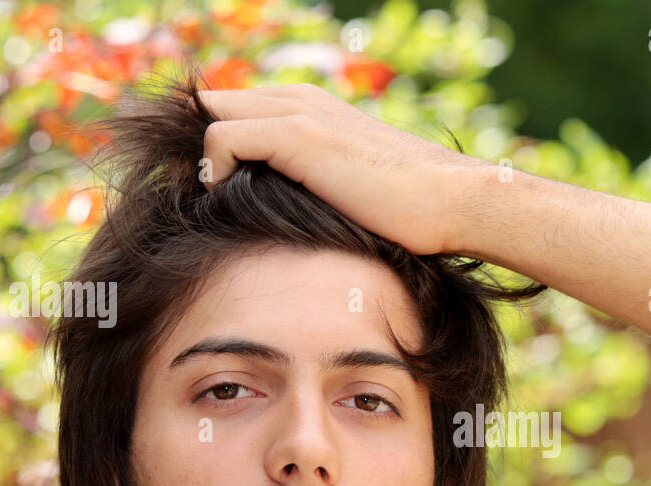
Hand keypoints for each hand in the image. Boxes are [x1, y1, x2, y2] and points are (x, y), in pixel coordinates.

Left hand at [198, 84, 489, 255]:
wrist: (454, 202)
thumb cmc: (414, 213)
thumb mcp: (355, 192)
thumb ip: (318, 187)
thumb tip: (283, 220)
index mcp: (313, 109)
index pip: (237, 110)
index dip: (216, 147)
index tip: (213, 192)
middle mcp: (301, 100)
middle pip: (215, 104)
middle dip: (196, 146)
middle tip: (200, 197)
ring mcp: (299, 112)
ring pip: (211, 113)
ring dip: (201, 158)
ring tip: (210, 201)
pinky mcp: (297, 135)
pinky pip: (220, 136)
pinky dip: (212, 168)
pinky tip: (228, 199)